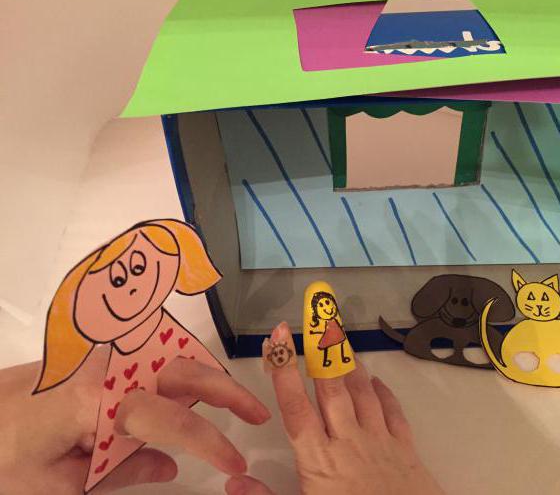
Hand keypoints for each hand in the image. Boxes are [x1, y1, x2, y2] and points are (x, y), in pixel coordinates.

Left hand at [0, 347, 269, 493]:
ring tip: (230, 397)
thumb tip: (169, 467)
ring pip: (166, 354)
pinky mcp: (89, 358)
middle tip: (257, 411)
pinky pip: (143, 355)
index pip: (173, 419)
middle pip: (182, 369)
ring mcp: (96, 358)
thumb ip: (120, 473)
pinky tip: (184, 387)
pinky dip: (174, 366)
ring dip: (203, 373)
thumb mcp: (54, 486)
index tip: (236, 462)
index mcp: (97, 402)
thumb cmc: (0, 460)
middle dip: (225, 388)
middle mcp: (104, 369)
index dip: (211, 442)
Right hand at [226, 322, 443, 494]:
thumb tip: (233, 480)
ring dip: (350, 366)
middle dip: (322, 352)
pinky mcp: (406, 450)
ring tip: (341, 343)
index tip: (276, 341)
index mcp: (319, 460)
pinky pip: (394, 413)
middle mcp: (348, 442)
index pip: (296, 407)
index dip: (283, 371)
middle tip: (316, 321)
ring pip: (363, 394)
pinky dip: (384, 393)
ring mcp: (380, 443)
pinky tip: (376, 382)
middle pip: (332, 389)